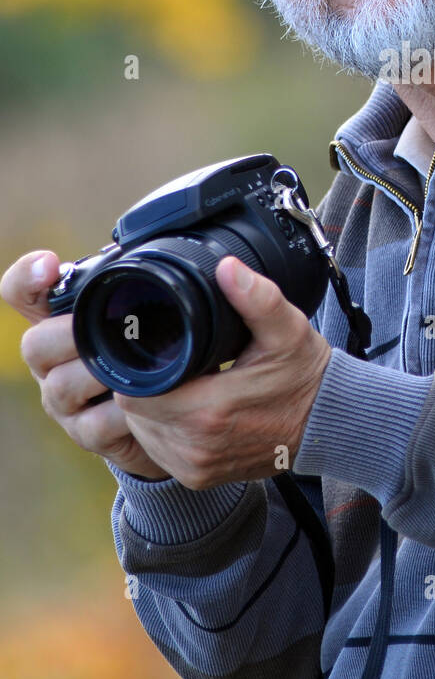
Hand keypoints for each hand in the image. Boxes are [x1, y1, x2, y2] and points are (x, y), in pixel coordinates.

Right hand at [0, 250, 170, 479]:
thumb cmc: (146, 352)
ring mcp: (64, 400)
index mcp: (60, 320)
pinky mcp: (85, 435)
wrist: (162, 417)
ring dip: (99, 375)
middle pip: (34, 344)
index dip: (27, 277)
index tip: (50, 264)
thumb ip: (141, 284)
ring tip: (133, 368)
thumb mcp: (144, 313)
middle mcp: (51, 360)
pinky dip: (122, 415)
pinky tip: (144, 408)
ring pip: (61, 386)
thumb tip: (167, 243)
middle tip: (107, 329)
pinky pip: (95, 426)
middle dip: (69, 336)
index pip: (22, 292)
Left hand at [113, 256, 332, 489]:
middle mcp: (196, 445)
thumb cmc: (304, 376)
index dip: (138, 368)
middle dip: (145, 385)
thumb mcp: (287, 330)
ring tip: (177, 383)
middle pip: (135, 412)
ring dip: (151, 409)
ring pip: (142, 433)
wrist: (326, 424)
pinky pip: (159, 453)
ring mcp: (196, 466)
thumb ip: (256, 298)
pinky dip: (163, 430)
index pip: (137, 391)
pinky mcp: (199, 478)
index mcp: (209, 409)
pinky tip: (184, 408)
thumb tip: (227, 268)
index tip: (156, 350)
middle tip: (168, 362)